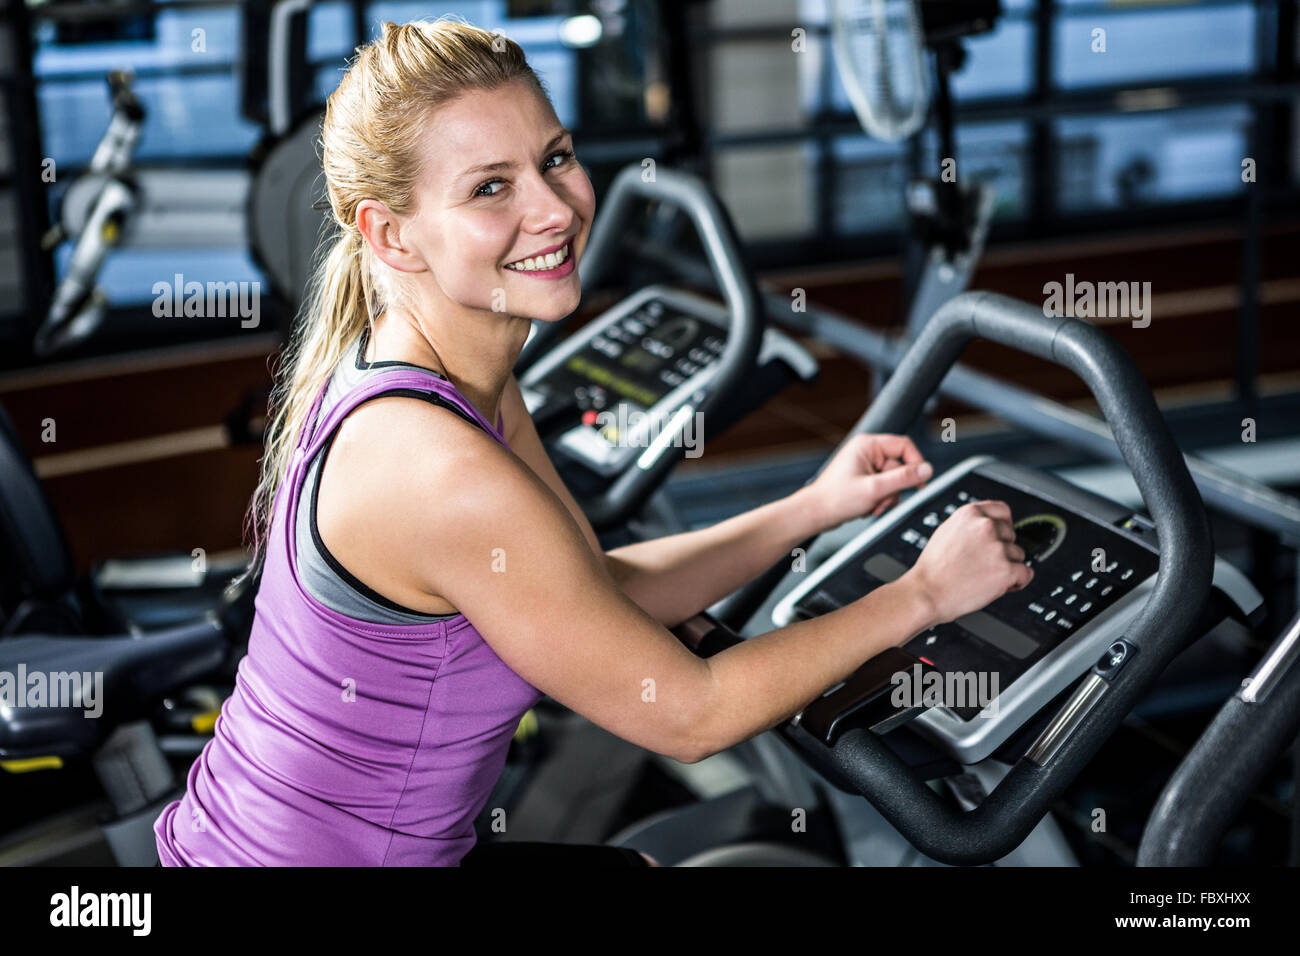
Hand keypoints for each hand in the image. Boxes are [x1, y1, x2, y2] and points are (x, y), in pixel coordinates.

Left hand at [804, 433, 933, 530]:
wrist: (816, 514)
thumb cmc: (835, 498)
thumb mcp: (875, 489)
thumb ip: (903, 478)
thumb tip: (926, 469)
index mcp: (868, 445)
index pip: (904, 446)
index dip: (916, 464)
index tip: (920, 482)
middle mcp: (867, 452)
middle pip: (900, 468)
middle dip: (893, 489)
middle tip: (880, 499)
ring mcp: (866, 466)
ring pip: (893, 482)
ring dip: (886, 498)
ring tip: (870, 505)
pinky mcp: (865, 480)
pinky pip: (884, 489)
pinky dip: (879, 501)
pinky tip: (867, 507)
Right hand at [903, 500, 1033, 625]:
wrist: (927, 593)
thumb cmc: (933, 569)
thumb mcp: (947, 532)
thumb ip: (970, 525)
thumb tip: (989, 526)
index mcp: (970, 514)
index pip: (1003, 511)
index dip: (1004, 526)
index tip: (1002, 536)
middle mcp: (985, 526)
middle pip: (1011, 535)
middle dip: (1003, 549)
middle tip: (985, 563)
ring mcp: (997, 548)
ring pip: (1019, 555)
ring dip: (1009, 566)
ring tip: (986, 576)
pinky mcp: (1006, 570)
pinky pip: (1026, 574)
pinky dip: (1017, 582)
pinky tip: (1001, 585)